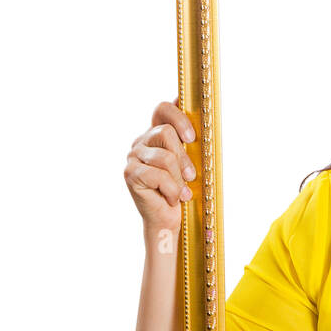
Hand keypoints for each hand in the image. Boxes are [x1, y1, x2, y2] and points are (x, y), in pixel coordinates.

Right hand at [123, 98, 197, 241]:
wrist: (170, 221)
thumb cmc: (183, 191)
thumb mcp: (190, 164)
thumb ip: (190, 144)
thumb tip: (200, 128)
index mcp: (156, 134)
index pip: (163, 109)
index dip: (178, 116)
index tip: (192, 136)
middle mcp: (142, 142)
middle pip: (166, 131)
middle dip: (184, 156)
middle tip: (190, 175)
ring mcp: (133, 156)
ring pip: (165, 156)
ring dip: (178, 178)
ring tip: (181, 192)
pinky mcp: (130, 173)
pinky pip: (159, 175)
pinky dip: (172, 190)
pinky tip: (172, 199)